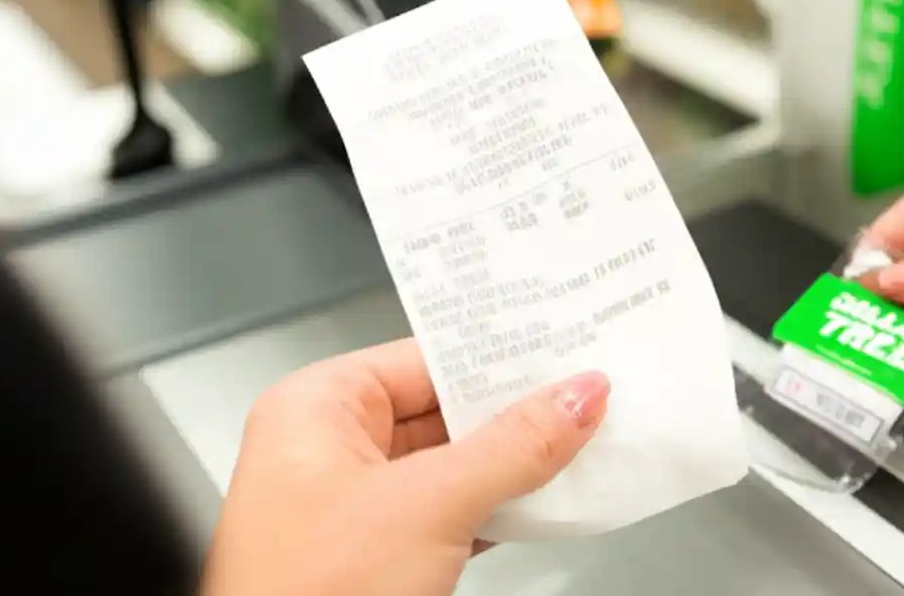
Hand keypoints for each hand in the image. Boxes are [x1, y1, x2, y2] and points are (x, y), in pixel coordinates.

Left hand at [202, 339, 609, 595]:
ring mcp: (355, 505)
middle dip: (516, 413)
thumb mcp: (429, 506)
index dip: (499, 356)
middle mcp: (329, 449)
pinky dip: (498, 507)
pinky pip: (451, 511)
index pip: (424, 358)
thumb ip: (514, 446)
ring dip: (514, 464)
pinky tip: (546, 502)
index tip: (564, 350)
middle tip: (586, 397)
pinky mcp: (380, 554)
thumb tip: (575, 397)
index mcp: (316, 409)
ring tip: (581, 444)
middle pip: (443, 409)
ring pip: (453, 464)